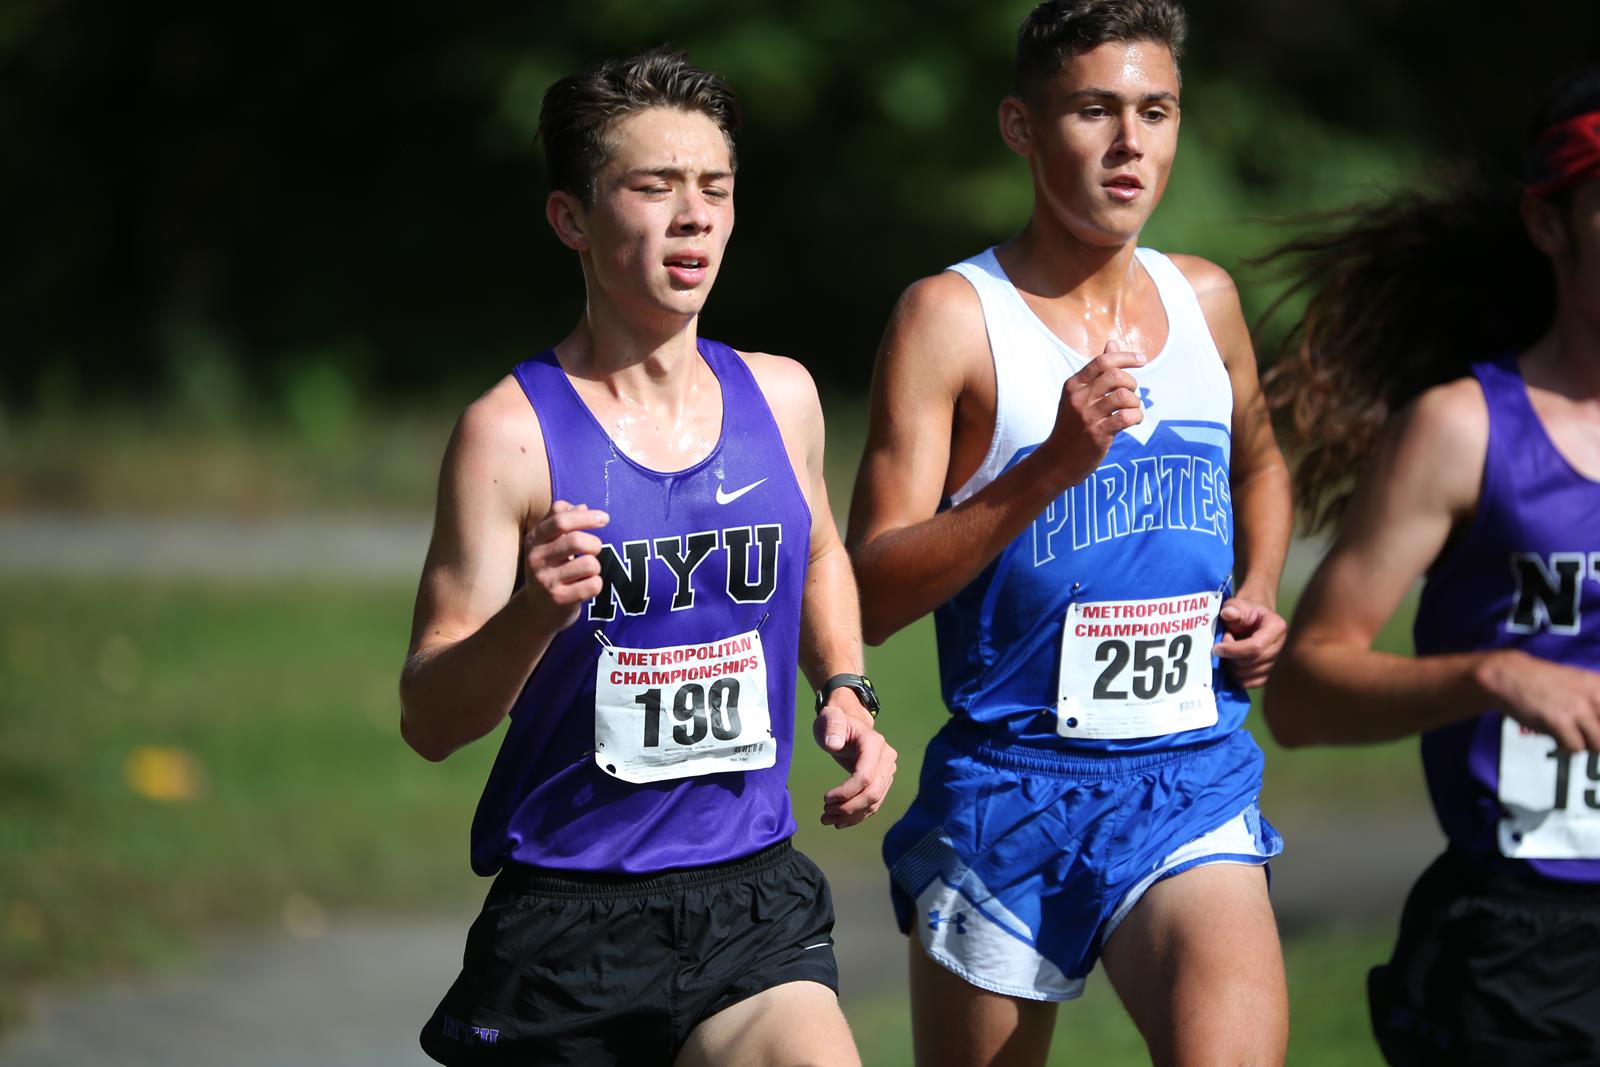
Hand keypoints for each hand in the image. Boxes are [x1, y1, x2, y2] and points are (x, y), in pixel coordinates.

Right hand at [520, 501, 608, 631]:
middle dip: (594, 544)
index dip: (586, 517)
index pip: (560, 519)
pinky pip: (593, 585)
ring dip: (595, 567)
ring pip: (589, 564)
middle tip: (596, 550)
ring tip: (586, 572)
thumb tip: (582, 506)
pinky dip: (596, 584)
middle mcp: (536, 559)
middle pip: (576, 541)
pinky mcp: (559, 600)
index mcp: (534, 540)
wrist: (536, 611)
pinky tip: (585, 587)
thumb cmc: (549, 570)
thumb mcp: (548, 544)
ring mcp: (546, 581)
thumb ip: (562, 521)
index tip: (604, 519)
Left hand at [813, 689, 896, 827]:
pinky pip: (874, 804)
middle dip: (848, 808)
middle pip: (872, 793)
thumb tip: (834, 745)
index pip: (865, 776)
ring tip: (827, 820)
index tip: (825, 799)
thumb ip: (832, 726)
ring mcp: (887, 771)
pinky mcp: (883, 781)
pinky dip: (858, 815)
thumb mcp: (829, 718)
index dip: (846, 792)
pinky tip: (840, 822)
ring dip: (851, 816)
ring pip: (874, 802)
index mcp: (874, 744)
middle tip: (825, 814)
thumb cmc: (835, 721)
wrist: (847, 724)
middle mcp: (887, 758)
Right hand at [1039, 340, 1145, 486]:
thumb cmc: (1071, 426)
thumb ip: (1097, 371)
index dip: (1125, 357)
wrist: (1057, 461)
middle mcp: (1078, 398)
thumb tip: (1112, 343)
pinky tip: (1133, 421)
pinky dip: (1136, 417)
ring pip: (1124, 397)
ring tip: (1131, 409)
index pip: (1102, 362)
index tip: (1141, 359)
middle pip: (1115, 376)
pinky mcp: (1098, 435)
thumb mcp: (1078, 396)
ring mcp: (1087, 417)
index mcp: (1073, 385)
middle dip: (1131, 382)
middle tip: (1131, 393)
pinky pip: (1126, 417)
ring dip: (1135, 402)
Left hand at [1212, 596, 1286, 688]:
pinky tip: (1231, 663)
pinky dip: (1236, 677)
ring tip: (1229, 651)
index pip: (1255, 646)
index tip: (1216, 649)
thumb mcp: (1237, 605)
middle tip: (1222, 645)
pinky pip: (1250, 683)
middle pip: (1251, 662)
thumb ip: (1233, 608)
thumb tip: (1228, 613)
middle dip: (1231, 657)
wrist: (1251, 621)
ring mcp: (1275, 663)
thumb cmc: (1243, 612)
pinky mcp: (1267, 674)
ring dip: (1232, 666)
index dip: (1233, 650)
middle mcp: (1280, 647)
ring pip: (1248, 674)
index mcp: (1276, 628)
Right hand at [1481, 651, 1599, 751]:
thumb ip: (1596, 703)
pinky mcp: (1559, 721)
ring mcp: (1577, 709)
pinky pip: (1574, 748)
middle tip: (1581, 735)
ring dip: (1582, 744)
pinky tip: (1554, 735)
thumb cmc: (1542, 683)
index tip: (1595, 729)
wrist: (1508, 675)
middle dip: (1596, 739)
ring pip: (1597, 745)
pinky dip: (1563, 746)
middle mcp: (1594, 696)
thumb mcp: (1578, 684)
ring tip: (1568, 734)